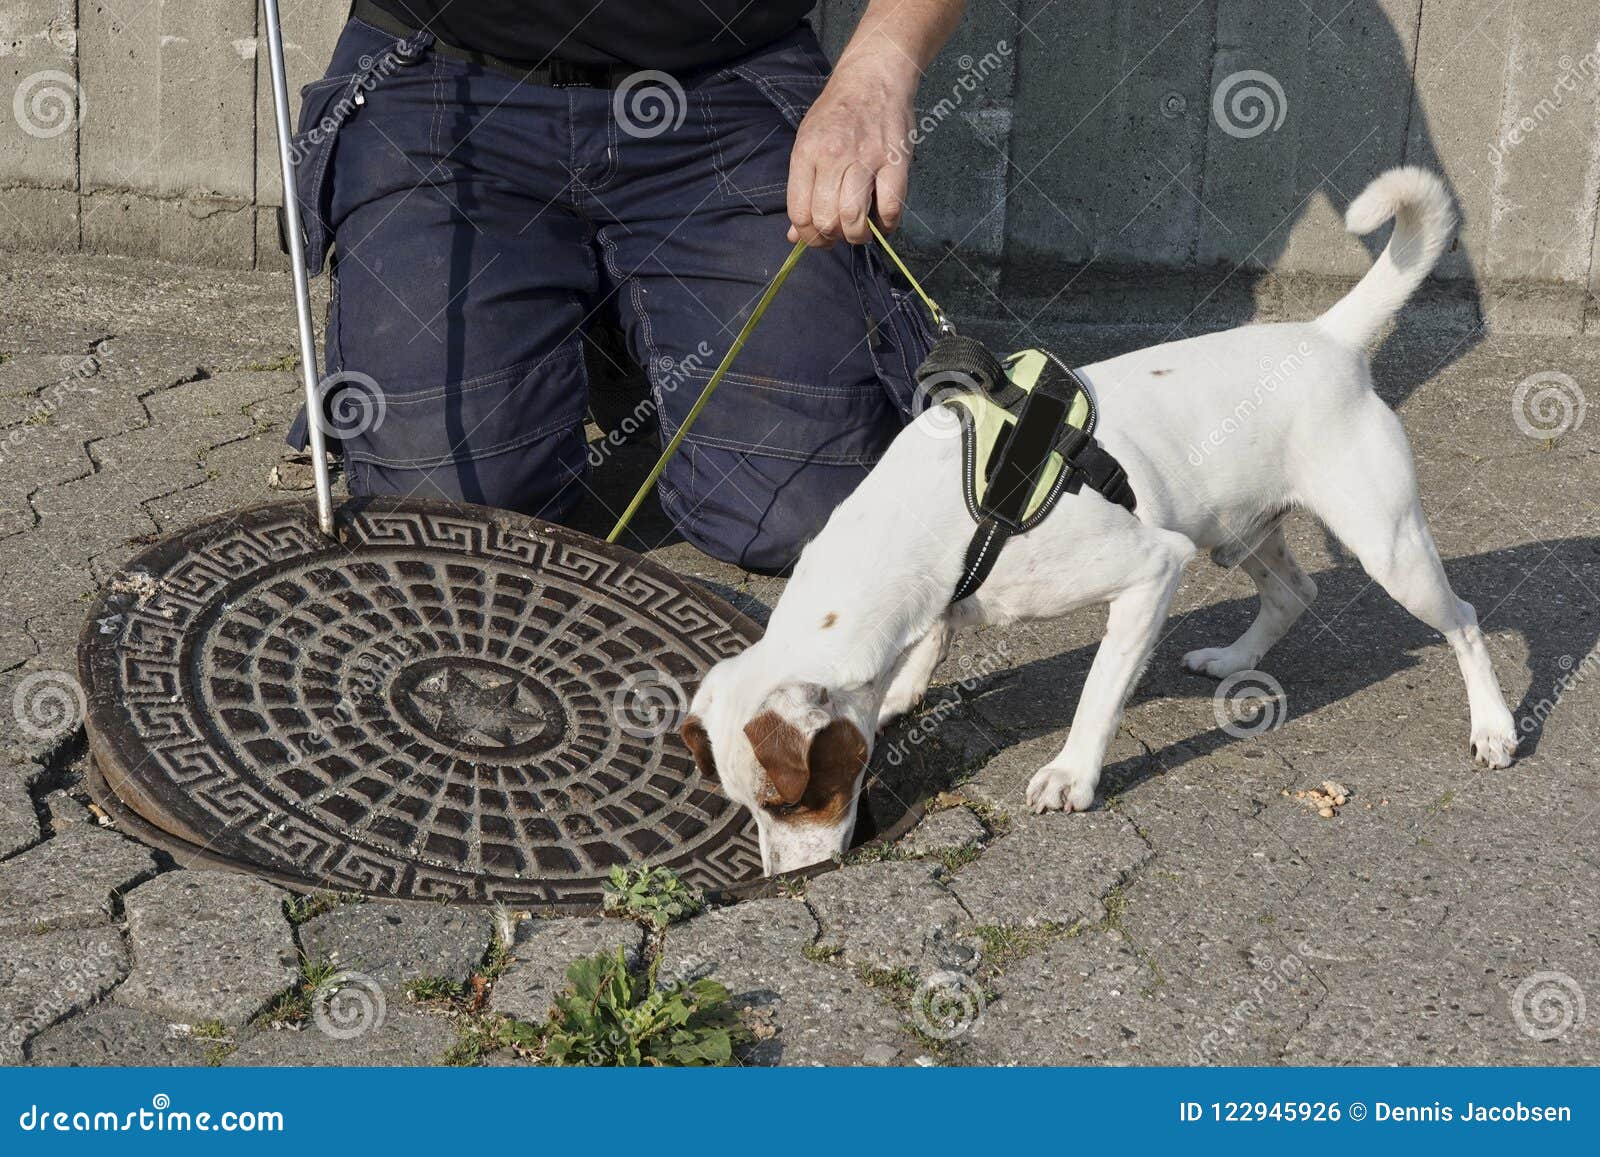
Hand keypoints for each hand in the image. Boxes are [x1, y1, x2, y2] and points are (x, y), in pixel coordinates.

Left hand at [786, 56, 917, 247]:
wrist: (873, 75)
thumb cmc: (836, 111)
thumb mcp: (808, 142)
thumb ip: (801, 188)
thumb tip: (795, 234)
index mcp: (807, 153)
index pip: (800, 212)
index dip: (808, 236)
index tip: (818, 238)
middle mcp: (833, 157)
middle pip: (826, 220)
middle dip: (832, 238)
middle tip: (840, 234)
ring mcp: (866, 158)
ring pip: (854, 218)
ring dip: (857, 236)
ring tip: (860, 231)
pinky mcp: (896, 161)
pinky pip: (891, 208)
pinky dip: (887, 224)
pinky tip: (883, 221)